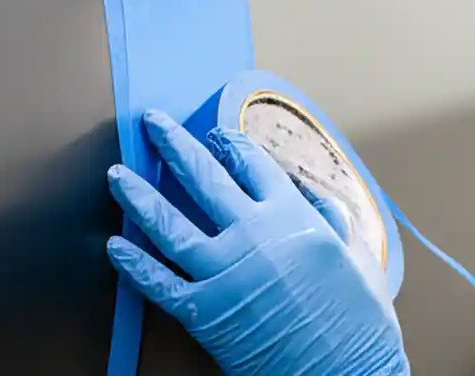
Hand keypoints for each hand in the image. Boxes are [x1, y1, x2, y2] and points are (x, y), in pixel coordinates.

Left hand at [106, 110, 408, 375]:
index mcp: (292, 217)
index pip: (252, 164)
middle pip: (202, 177)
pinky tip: (116, 247)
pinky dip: (134, 265)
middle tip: (152, 123)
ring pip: (168, 224)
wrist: (344, 373)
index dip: (229, 143)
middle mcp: (252, 235)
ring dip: (138, 196)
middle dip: (172, 144)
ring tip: (117, 175)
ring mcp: (224, 272)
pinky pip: (158, 282)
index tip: (215, 133)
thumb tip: (319, 201)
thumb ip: (334, 223)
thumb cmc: (358, 323)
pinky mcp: (204, 310)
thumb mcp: (359, 258)